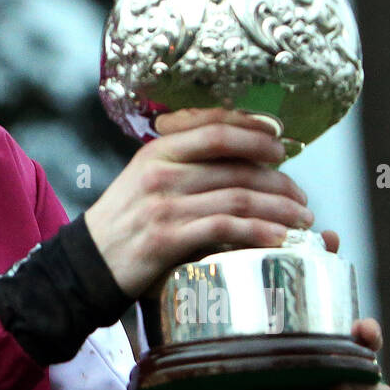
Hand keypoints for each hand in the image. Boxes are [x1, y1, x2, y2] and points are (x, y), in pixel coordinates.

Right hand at [83, 107, 313, 297]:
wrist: (88, 261)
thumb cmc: (123, 220)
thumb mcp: (144, 177)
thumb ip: (182, 163)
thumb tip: (236, 158)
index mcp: (157, 151)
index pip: (215, 128)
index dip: (255, 133)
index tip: (282, 144)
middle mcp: (161, 172)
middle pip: (235, 166)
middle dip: (279, 180)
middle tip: (300, 195)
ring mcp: (164, 205)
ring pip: (238, 197)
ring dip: (278, 209)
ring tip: (301, 220)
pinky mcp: (167, 239)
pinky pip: (225, 229)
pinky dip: (258, 233)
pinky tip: (278, 238)